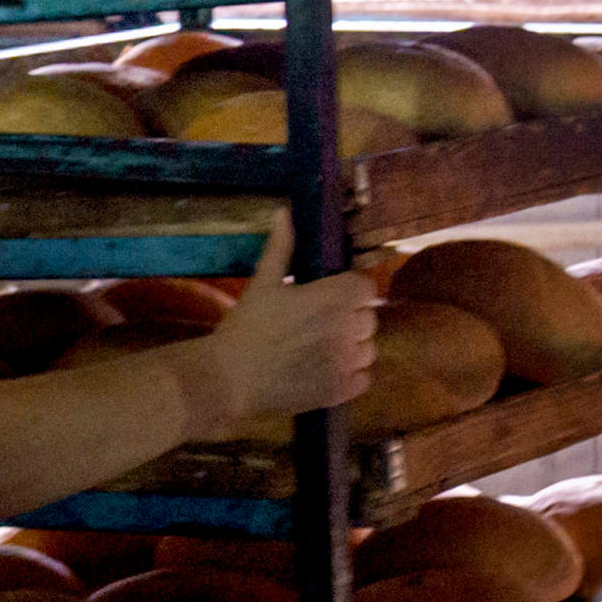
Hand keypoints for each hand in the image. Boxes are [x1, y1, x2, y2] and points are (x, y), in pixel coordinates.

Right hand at [185, 222, 383, 434]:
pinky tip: (327, 371)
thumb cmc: (248, 324)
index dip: (350, 291)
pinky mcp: (342, 390)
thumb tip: (284, 212)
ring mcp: (347, 362)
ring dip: (352, 348)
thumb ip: (281, 246)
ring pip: (368, 349)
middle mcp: (349, 328)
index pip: (365, 288)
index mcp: (335, 296)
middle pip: (369, 319)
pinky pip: (364, 378)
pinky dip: (351, 376)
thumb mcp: (264, 281)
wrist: (232, 375)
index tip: (329, 297)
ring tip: (324, 349)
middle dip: (350, 319)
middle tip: (321, 324)